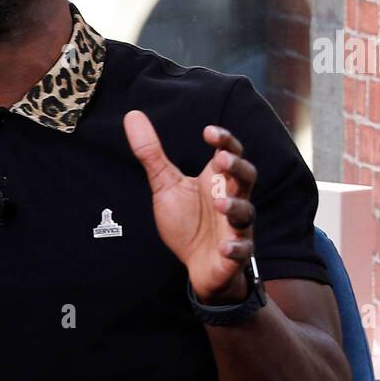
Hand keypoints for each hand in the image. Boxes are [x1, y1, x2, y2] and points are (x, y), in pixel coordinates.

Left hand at [123, 110, 257, 304]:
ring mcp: (236, 226)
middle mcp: (232, 198)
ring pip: (246, 212)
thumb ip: (151, 154)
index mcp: (217, 180)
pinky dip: (235, 247)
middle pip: (247, 177)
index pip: (230, 153)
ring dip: (235, 206)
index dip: (225, 140)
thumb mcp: (166, 185)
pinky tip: (224, 245)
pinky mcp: (235, 253)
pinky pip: (242, 250)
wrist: (197, 264)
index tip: (208, 132)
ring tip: (220, 202)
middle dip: (237, 167)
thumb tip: (132, 116)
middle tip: (221, 159)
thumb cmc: (187, 221)